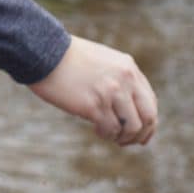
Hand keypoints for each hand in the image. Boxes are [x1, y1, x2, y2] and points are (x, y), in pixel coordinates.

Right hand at [28, 34, 158, 146]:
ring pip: (132, 127)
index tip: (140, 133)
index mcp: (128, 67)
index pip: (150, 101)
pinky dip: (106, 134)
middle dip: (141, 135)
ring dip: (122, 137)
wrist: (43, 51)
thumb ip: (118, 78)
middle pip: (149, 117)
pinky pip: (110, 130)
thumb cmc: (68, 58)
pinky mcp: (94, 105)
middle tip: (127, 141)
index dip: (148, 122)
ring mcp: (111, 93)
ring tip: (108, 134)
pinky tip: (95, 129)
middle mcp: (125, 80)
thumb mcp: (102, 61)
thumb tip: (127, 106)